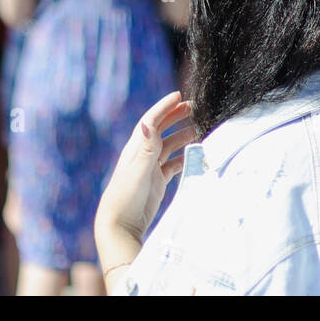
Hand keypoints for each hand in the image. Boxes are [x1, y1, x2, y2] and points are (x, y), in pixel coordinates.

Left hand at [94, 92, 194, 264]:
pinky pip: (173, 164)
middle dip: (175, 116)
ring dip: (182, 135)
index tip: (179, 96)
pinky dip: (184, 157)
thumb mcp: (138, 171)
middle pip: (161, 130)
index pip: (151, 121)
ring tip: (198, 127)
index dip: (164, 108)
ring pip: (169, 145)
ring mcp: (150, 168)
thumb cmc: (126, 197)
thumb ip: (147, 148)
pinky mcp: (157, 181)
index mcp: (136, 148)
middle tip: (193, 107)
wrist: (121, 225)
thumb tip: (149, 122)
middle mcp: (143, 155)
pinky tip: (194, 154)